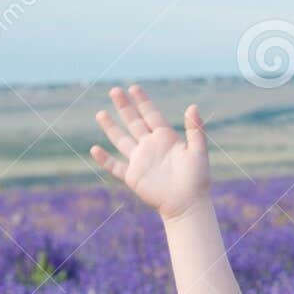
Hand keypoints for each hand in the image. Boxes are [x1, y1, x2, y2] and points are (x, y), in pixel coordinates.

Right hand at [90, 85, 211, 220]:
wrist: (188, 205)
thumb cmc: (197, 180)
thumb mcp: (199, 152)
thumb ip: (196, 130)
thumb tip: (193, 106)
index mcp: (166, 138)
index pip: (151, 115)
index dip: (143, 101)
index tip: (134, 88)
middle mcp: (151, 146)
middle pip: (134, 122)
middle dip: (124, 107)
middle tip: (115, 90)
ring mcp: (140, 161)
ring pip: (121, 140)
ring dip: (111, 127)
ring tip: (100, 113)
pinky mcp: (133, 176)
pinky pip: (115, 166)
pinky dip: (105, 159)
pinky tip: (95, 150)